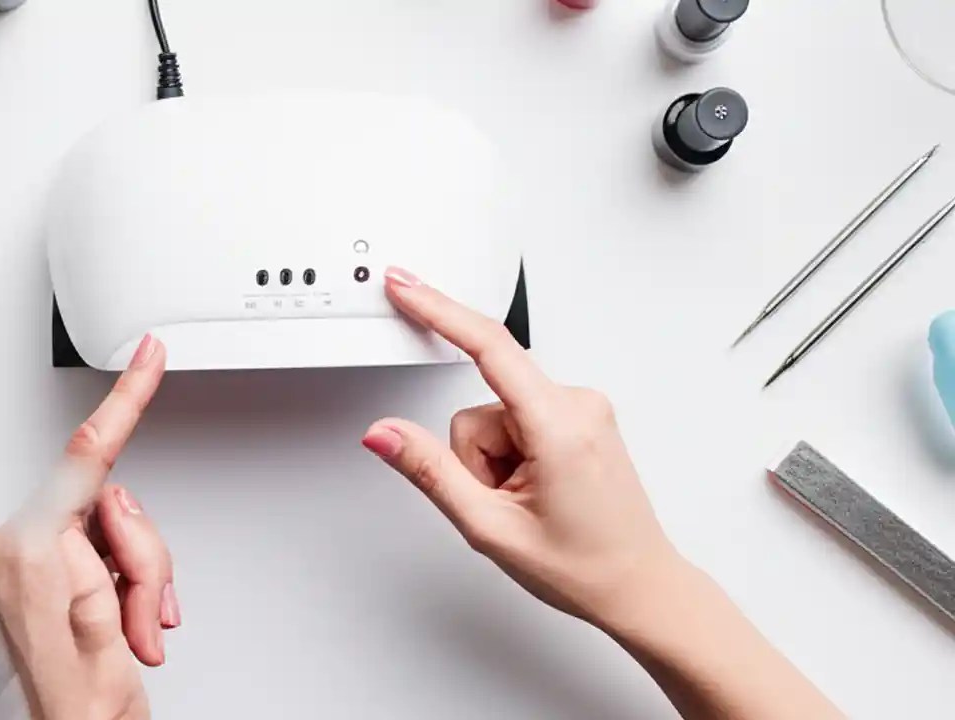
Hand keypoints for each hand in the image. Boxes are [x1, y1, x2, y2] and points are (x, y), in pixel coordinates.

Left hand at [0, 335, 179, 719]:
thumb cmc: (82, 703)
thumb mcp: (106, 618)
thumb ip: (109, 545)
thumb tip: (111, 503)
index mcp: (20, 554)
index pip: (83, 461)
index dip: (123, 403)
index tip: (146, 360)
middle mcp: (14, 552)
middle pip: (114, 506)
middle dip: (141, 558)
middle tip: (137, 608)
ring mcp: (31, 564)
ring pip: (121, 529)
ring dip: (142, 581)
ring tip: (131, 626)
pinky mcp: (51, 573)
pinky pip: (113, 550)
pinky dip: (135, 586)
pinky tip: (127, 622)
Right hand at [362, 267, 679, 627]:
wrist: (638, 586)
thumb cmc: (584, 565)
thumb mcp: (489, 527)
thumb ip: (429, 471)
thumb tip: (385, 433)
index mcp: (560, 426)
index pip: (488, 348)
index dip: (438, 310)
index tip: (406, 285)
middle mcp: (578, 404)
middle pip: (481, 407)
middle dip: (475, 456)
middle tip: (502, 503)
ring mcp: (583, 409)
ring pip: (496, 417)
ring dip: (494, 461)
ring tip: (525, 502)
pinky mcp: (580, 417)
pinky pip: (518, 421)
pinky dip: (513, 456)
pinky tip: (537, 489)